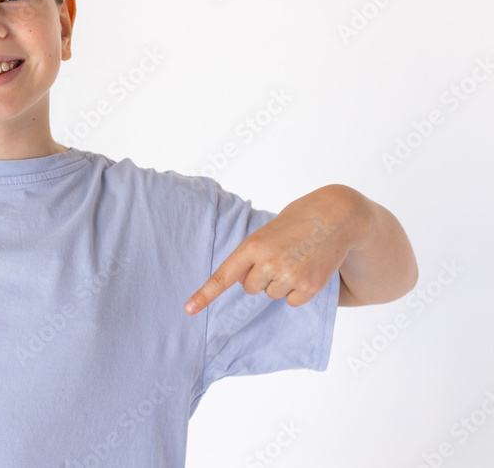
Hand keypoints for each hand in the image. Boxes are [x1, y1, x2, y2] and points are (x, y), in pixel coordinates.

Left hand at [184, 185, 360, 314]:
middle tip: (280, 255)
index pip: (223, 276)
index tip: (188, 309)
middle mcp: (267, 262)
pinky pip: (292, 301)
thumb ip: (251, 257)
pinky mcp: (309, 287)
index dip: (204, 295)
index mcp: (251, 246)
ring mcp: (289, 275)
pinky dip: (298, 291)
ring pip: (271, 295)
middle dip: (260, 276)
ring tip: (296, 259)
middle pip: (251, 288)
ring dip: (281, 282)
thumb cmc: (296, 223)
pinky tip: (308, 269)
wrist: (335, 216)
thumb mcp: (266, 233)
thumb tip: (247, 286)